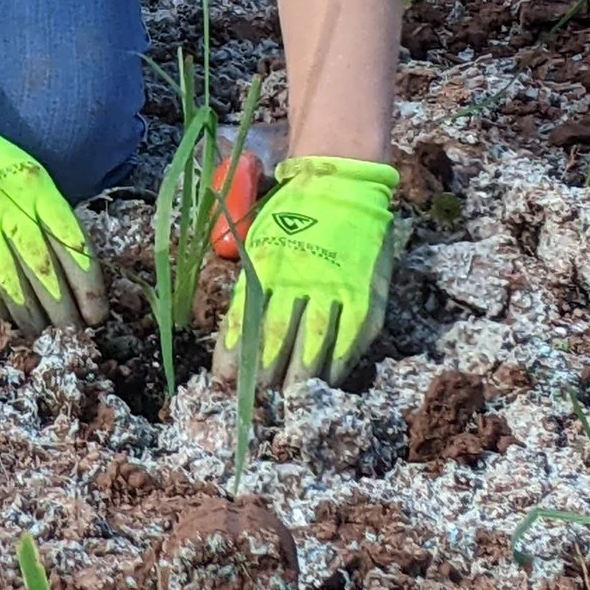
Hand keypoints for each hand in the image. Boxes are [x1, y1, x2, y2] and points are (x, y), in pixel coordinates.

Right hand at [0, 75, 106, 334]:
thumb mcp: (25, 172)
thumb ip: (46, 212)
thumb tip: (73, 264)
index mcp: (35, 187)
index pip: (72, 242)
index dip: (88, 284)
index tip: (97, 313)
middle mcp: (9, 207)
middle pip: (44, 268)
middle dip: (63, 308)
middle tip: (73, 331)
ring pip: (12, 283)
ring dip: (31, 315)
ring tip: (43, 331)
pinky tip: (10, 318)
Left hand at [212, 156, 396, 391]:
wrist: (342, 184)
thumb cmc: (293, 213)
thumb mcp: (258, 239)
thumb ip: (251, 282)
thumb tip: (236, 330)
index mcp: (267, 266)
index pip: (244, 321)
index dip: (233, 356)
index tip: (222, 383)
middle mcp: (300, 282)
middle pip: (278, 341)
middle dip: (264, 378)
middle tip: (254, 405)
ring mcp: (337, 293)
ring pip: (315, 348)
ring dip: (300, 381)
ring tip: (287, 404)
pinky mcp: (367, 300)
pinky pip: (351, 343)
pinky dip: (337, 367)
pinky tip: (326, 384)